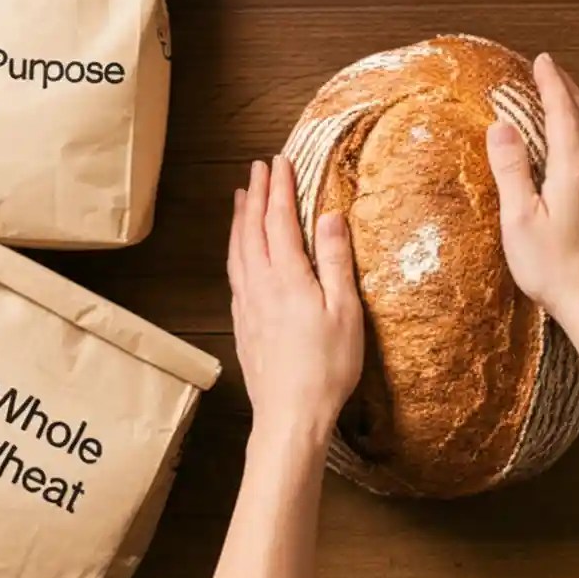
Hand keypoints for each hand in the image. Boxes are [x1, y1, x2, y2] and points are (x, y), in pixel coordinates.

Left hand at [227, 156, 363, 436]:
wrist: (289, 415)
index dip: (279, 188)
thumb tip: (330, 216)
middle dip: (255, 194)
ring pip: (237, 249)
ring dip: (239, 218)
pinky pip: (234, 271)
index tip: (280, 161)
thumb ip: (335, 260)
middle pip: (251, 228)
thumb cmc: (326, 367)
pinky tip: (239, 250)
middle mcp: (259, 284)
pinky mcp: (242, 322)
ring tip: (240, 197)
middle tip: (257, 168)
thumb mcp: (344, 311)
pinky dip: (235, 247)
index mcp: (287, 276)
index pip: (279, 219)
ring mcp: (246, 303)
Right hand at [485, 53, 578, 328]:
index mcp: (572, 171)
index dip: (552, 84)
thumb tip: (501, 126)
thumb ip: (510, 170)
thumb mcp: (519, 219)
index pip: (563, 114)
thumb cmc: (554, 267)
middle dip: (571, 92)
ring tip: (573, 104)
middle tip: (556, 73)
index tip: (543, 60)